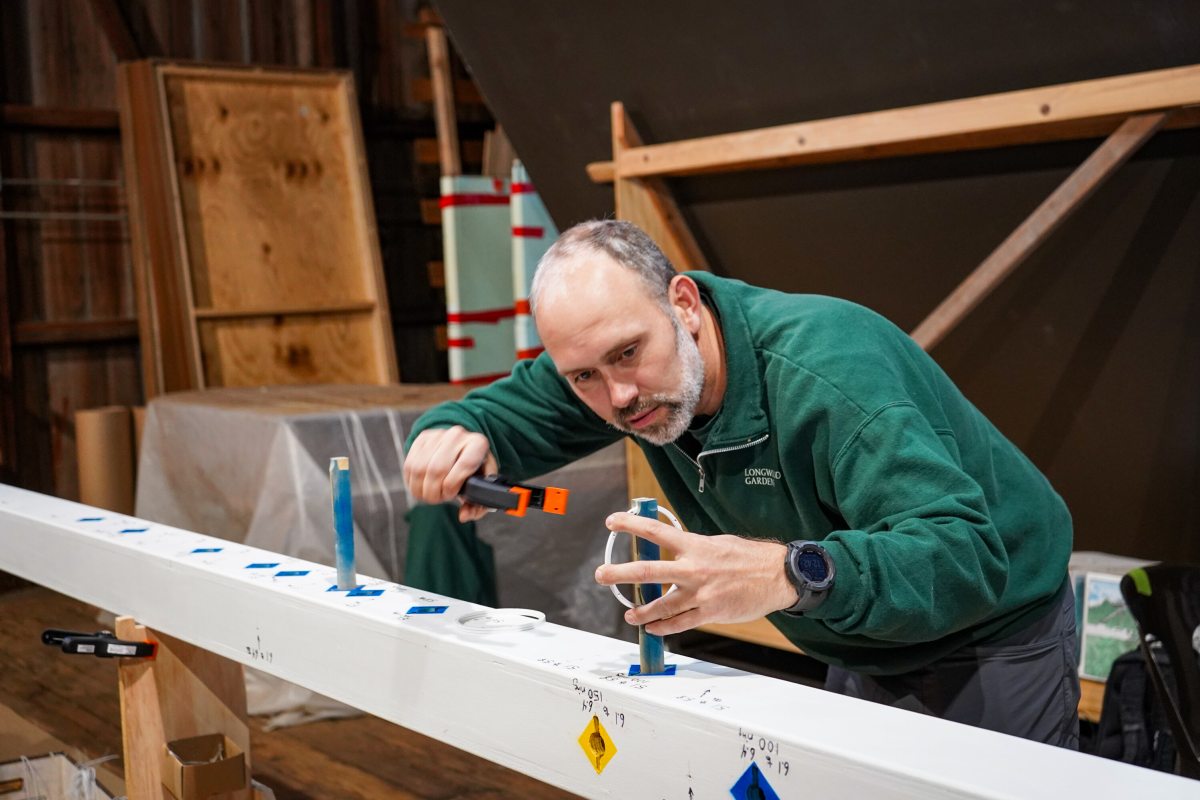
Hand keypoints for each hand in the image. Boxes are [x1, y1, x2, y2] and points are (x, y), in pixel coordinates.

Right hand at [403, 426, 498, 521]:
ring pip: (420, 468)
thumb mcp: (482, 485)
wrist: (461, 447)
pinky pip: (409, 465)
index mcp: (478, 444)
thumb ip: (478, 505)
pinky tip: (420, 487)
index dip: (453, 485)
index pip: (464, 465)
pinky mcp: (422, 439)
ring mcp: (438, 435)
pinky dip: (412, 482)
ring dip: (422, 489)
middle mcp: (457, 435)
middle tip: (439, 499)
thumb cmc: (474, 470)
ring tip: (430, 495)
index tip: (451, 495)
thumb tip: (463, 515)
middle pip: (437, 469)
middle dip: (435, 492)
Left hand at [594, 512, 799, 634]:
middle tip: (601, 574)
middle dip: (620, 573)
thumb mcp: (718, 543)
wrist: (778, 576)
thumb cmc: (748, 557)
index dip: (630, 525)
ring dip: (641, 611)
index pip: (656, 531)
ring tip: (629, 614)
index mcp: (695, 545)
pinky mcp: (710, 612)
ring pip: (661, 605)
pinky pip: (680, 623)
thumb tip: (672, 550)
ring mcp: (701, 592)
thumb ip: (693, 548)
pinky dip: (663, 627)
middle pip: (648, 570)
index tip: (612, 521)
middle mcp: (694, 568)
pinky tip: (652, 628)